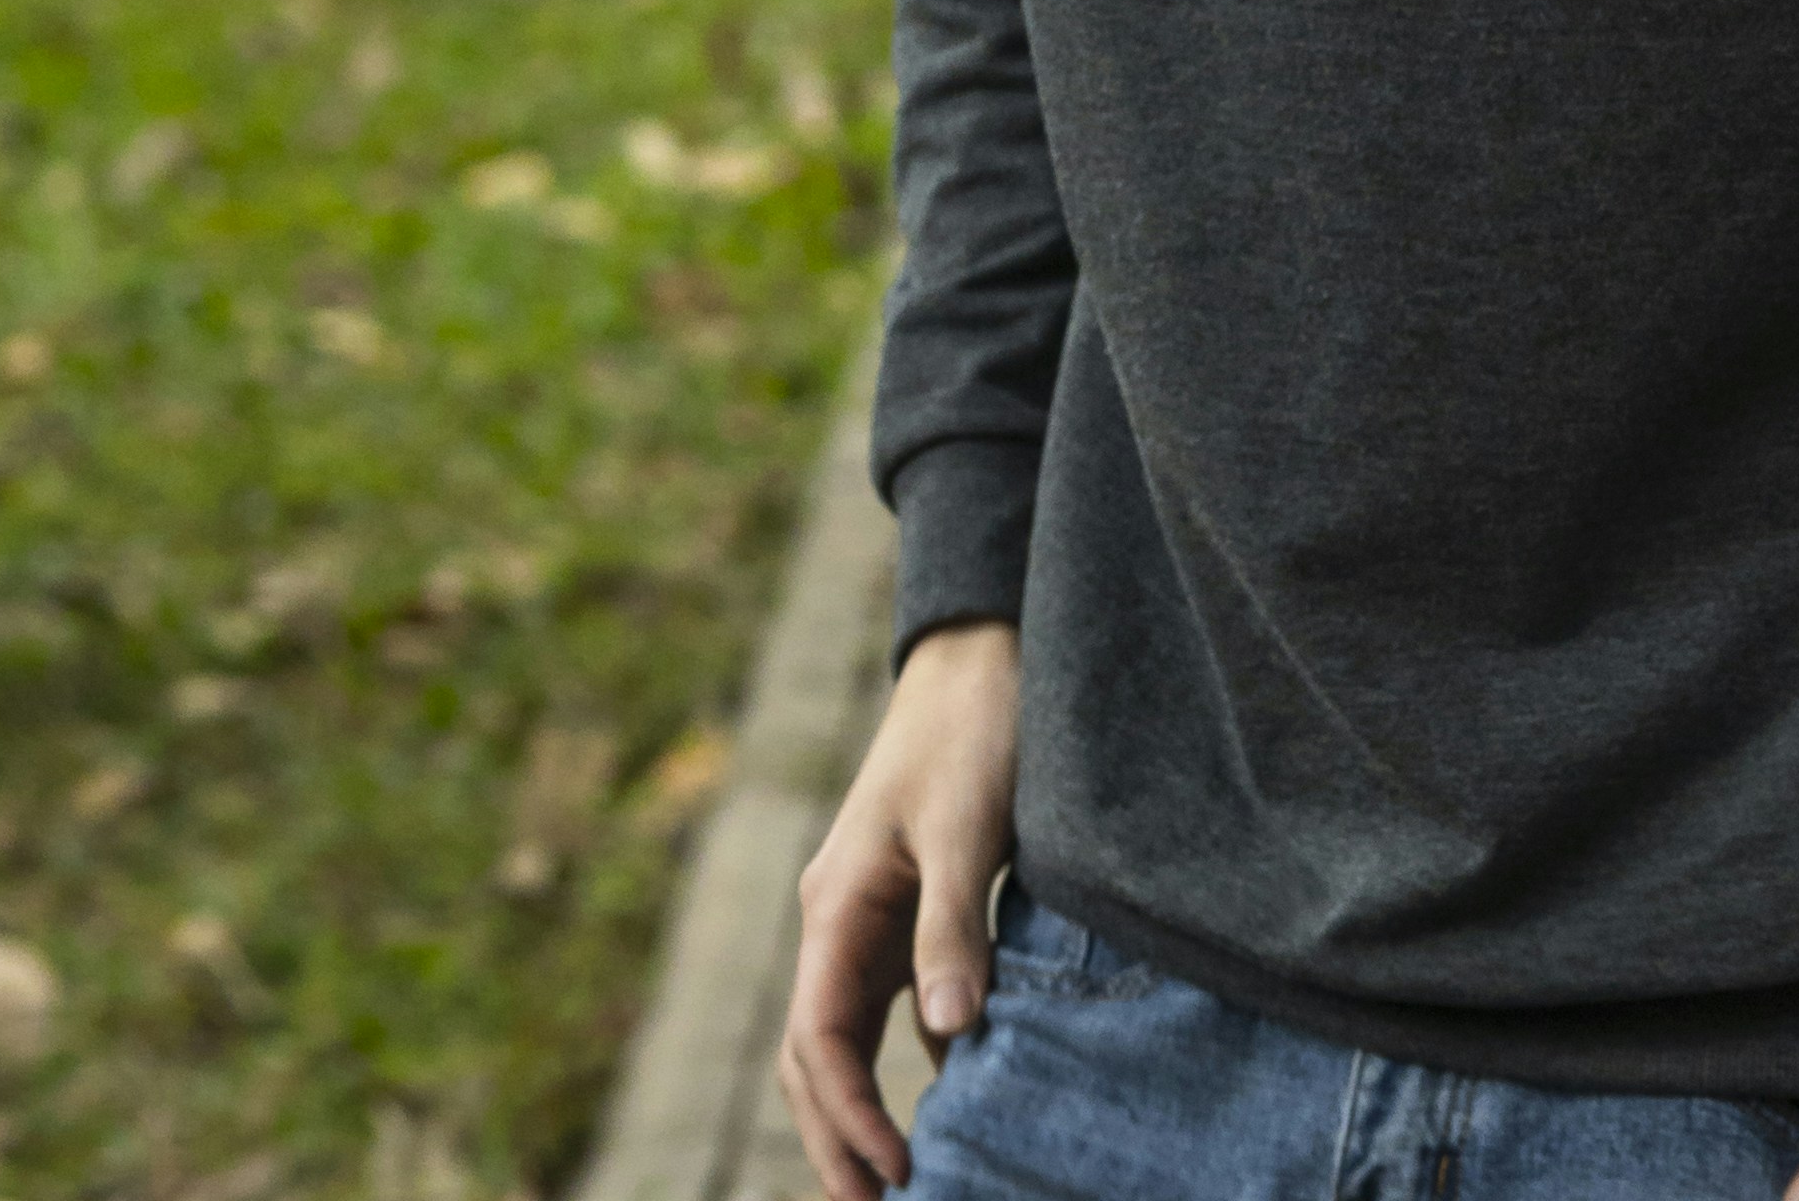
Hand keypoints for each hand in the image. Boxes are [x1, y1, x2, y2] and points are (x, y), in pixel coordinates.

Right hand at [779, 617, 1021, 1197]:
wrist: (985, 651)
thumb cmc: (973, 729)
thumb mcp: (969, 827)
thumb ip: (956, 928)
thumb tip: (949, 1037)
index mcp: (836, 904)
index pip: (817, 1039)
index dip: (847, 1116)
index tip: (894, 1174)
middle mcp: (839, 917)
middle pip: (813, 1054)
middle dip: (835, 1136)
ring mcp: (870, 912)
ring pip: (846, 1033)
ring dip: (862, 1106)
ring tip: (904, 1177)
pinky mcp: (909, 905)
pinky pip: (894, 1001)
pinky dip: (908, 1057)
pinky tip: (950, 1093)